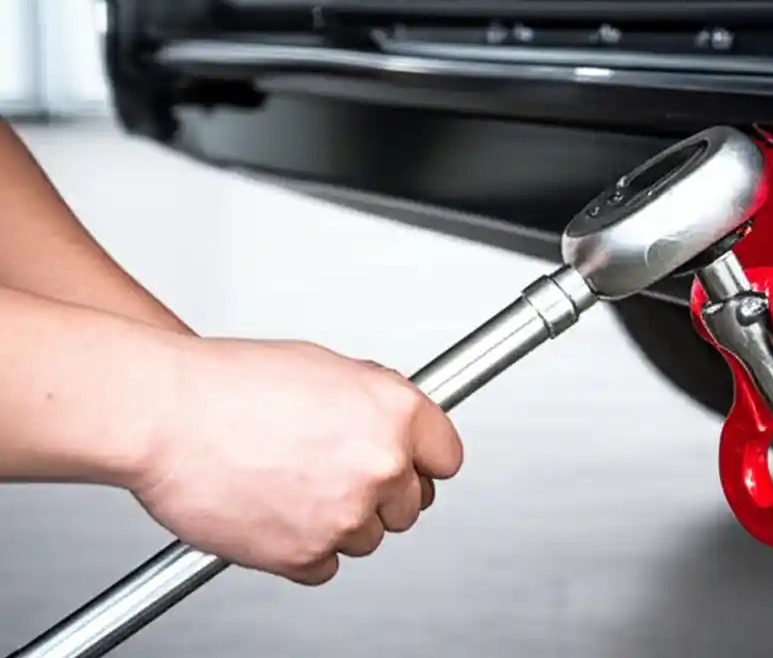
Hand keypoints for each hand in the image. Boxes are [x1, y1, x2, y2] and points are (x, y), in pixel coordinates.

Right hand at [129, 338, 462, 584]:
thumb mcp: (327, 367)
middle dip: (380, 494)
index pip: (447, 457)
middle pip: (411, 504)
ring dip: (338, 521)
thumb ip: (374, 400)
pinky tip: (273, 512)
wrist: (163, 413)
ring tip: (288, 485)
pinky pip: (325, 565)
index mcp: (397, 413)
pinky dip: (301, 548)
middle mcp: (381, 464)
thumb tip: (396, 420)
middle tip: (335, 475)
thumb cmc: (230, 384)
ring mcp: (347, 514)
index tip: (410, 466)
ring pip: (367, 537)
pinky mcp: (305, 555)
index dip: (422, 461)